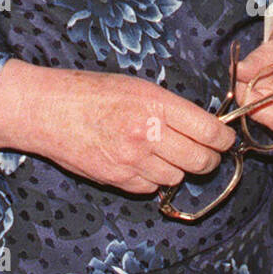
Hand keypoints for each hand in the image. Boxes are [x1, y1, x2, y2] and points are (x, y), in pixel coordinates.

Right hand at [0, 60, 235, 196]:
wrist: (48, 110)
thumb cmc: (91, 91)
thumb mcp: (136, 86)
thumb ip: (169, 107)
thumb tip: (203, 126)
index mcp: (156, 104)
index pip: (209, 131)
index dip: (223, 138)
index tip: (224, 139)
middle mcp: (148, 134)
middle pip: (201, 161)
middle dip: (208, 158)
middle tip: (203, 151)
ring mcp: (133, 160)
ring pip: (177, 177)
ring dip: (178, 168)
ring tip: (164, 153)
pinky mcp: (118, 180)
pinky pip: (151, 187)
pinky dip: (153, 179)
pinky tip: (141, 162)